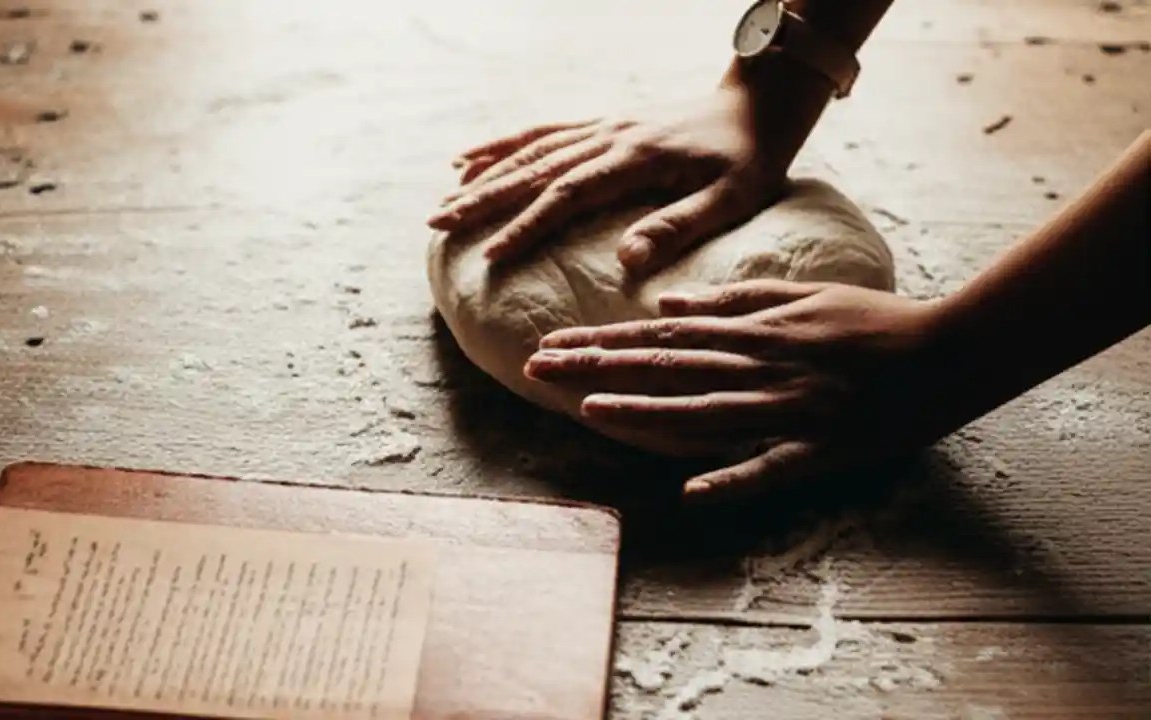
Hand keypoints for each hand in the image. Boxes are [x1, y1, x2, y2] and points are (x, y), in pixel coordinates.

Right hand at [427, 61, 831, 273]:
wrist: (757, 103)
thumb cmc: (748, 160)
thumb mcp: (729, 200)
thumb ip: (676, 228)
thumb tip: (625, 261)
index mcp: (635, 159)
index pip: (567, 196)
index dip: (526, 225)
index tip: (491, 255)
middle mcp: (608, 137)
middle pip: (533, 169)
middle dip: (483, 199)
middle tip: (438, 224)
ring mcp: (600, 126)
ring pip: (530, 150)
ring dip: (484, 175)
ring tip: (444, 202)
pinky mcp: (600, 124)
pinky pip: (541, 132)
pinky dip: (502, 145)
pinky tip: (469, 159)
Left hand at [523, 280, 947, 500]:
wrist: (950, 347)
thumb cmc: (873, 321)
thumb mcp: (801, 296)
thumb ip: (733, 301)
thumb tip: (666, 305)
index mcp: (753, 333)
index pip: (660, 337)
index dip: (602, 341)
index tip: (550, 344)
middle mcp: (760, 367)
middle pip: (666, 369)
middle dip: (598, 368)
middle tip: (536, 369)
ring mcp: (788, 409)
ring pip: (704, 413)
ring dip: (646, 412)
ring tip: (589, 411)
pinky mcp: (820, 448)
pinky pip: (770, 468)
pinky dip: (731, 477)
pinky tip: (689, 492)